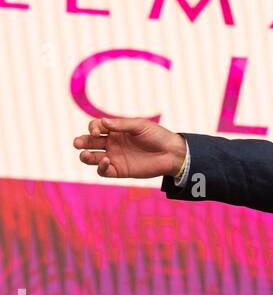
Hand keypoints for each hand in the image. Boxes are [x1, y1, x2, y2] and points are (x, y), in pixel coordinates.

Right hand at [72, 118, 186, 178]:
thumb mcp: (140, 126)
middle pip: (89, 142)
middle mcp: (112, 143)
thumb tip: (102, 123)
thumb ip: (121, 125)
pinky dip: (100, 167)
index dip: (93, 128)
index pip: (96, 127)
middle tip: (78, 143)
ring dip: (85, 156)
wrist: (172, 153)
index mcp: (116, 131)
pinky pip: (103, 171)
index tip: (97, 130)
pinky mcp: (119, 170)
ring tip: (85, 154)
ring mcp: (114, 157)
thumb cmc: (157, 136)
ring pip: (91, 158)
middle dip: (81, 142)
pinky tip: (105, 161)